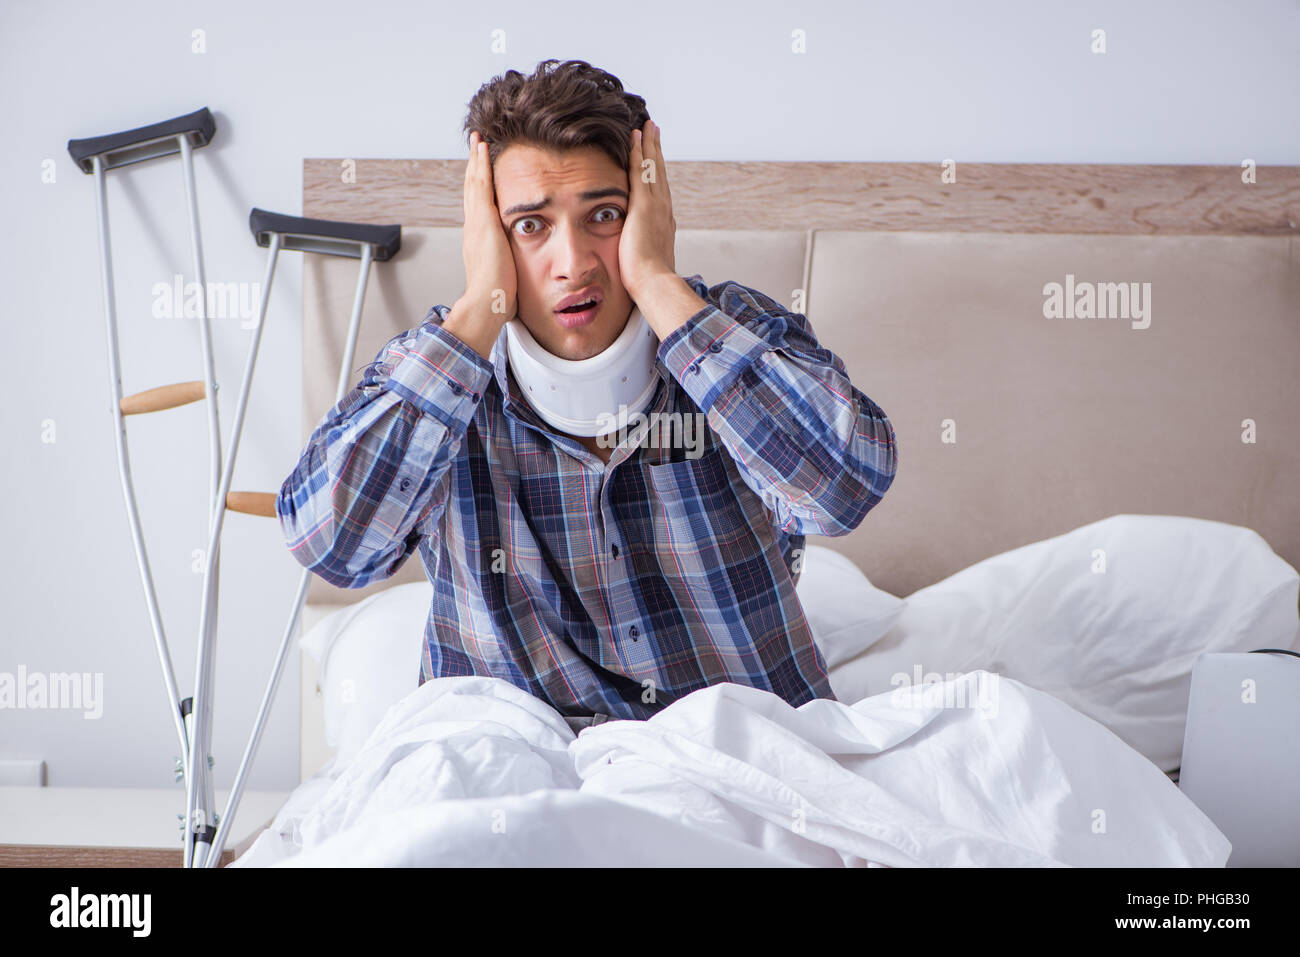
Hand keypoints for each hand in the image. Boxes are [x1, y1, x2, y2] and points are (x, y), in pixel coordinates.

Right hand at [458, 131, 516, 322]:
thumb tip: (520, 273)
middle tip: (475, 145)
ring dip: (476, 160)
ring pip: (474, 182)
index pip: (479, 207)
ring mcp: (476, 223)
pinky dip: (480, 165)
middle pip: (472, 189)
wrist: (487, 302)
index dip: (479, 187)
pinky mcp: (482, 220)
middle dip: (474, 167)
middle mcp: (473, 228)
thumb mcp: (506, 275)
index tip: (481, 172)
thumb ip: (511, 267)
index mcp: (479, 240)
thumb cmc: (499, 298)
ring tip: (478, 140)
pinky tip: (483, 149)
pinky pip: (480, 184)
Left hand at [619, 120, 676, 301]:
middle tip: (654, 130)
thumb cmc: (647, 280)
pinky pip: (641, 171)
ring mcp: (656, 206)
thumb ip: (641, 250)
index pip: (659, 191)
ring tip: (646, 126)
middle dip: (656, 151)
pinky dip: (639, 152)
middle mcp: (664, 210)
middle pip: (660, 173)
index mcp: (664, 223)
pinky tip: (635, 137)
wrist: (653, 283)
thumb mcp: (645, 261)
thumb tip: (635, 255)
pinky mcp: (644, 205)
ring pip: (653, 167)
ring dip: (649, 145)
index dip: (657, 172)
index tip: (654, 157)